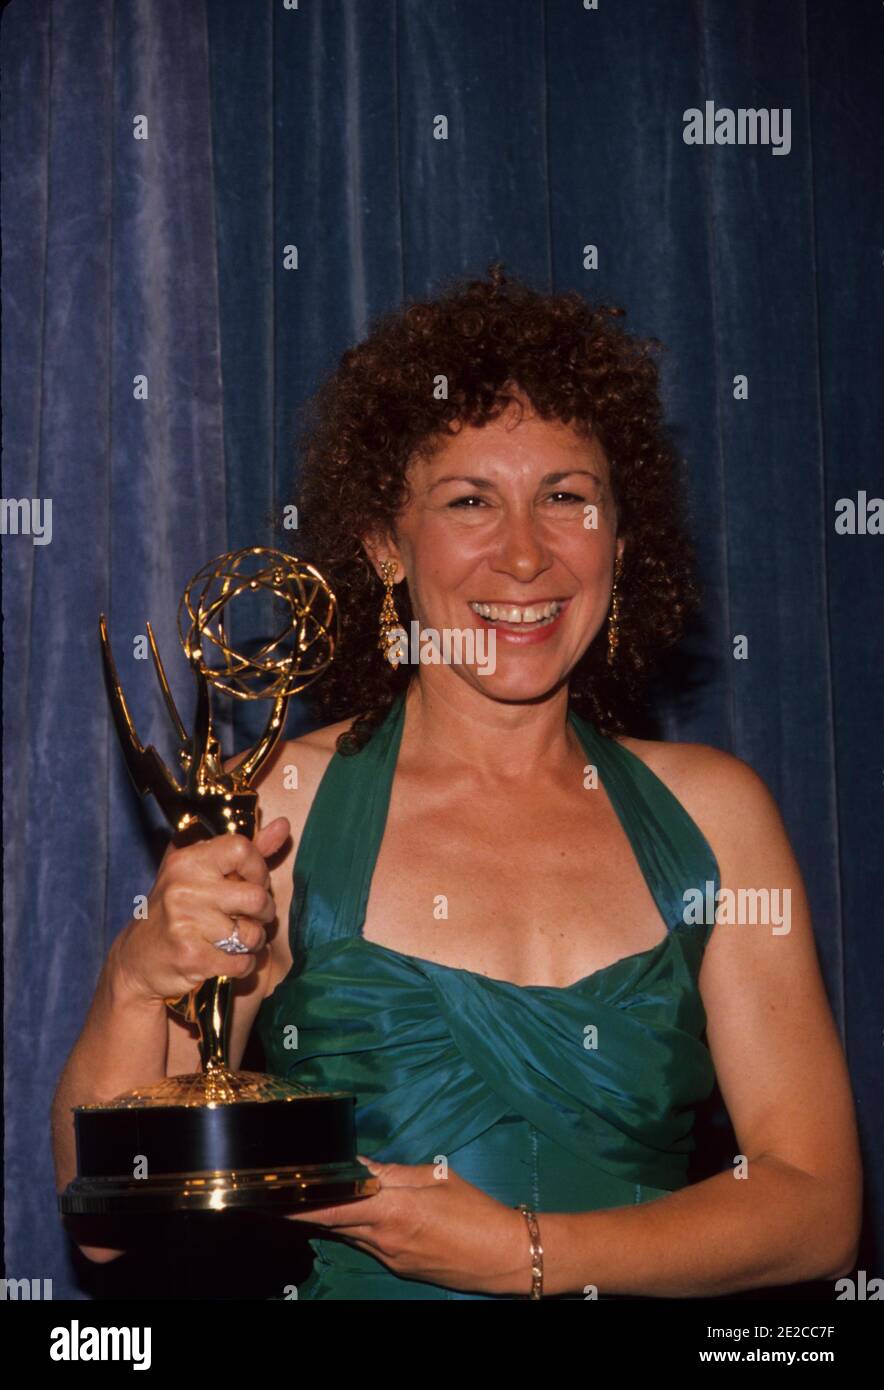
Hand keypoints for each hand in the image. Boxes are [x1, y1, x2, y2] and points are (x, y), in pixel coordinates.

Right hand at [111, 817, 290, 1003]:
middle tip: (251, 917)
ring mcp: (186, 923)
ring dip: (254, 941)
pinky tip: (229, 959)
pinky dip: (243, 964)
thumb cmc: (177, 910)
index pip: (242, 849)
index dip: (258, 868)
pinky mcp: (191, 957)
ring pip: (252, 933)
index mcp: (188, 861)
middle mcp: (184, 888)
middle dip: (264, 912)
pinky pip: (242, 962)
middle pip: (256, 897)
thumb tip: (284, 825)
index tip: (253, 882)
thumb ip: (245, 851)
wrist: (138, 960)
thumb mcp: (202, 873)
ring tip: (239, 939)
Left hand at [285, 1156, 532, 1295]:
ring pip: (348, 1235)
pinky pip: (366, 1244)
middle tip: (279, 1195)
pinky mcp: (398, 1267)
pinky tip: (350, 1218)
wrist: (503, 1254)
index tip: (274, 1195)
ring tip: (303, 1203)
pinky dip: (353, 1229)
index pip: (333, 1205)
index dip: (300, 1203)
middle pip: (332, 1224)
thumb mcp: (436, 1179)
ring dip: (327, 1220)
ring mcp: (389, 1258)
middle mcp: (383, 1239)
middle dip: (304, 1211)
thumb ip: (393, 1173)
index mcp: (392, 1210)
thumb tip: (360, 1166)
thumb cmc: (474, 1210)